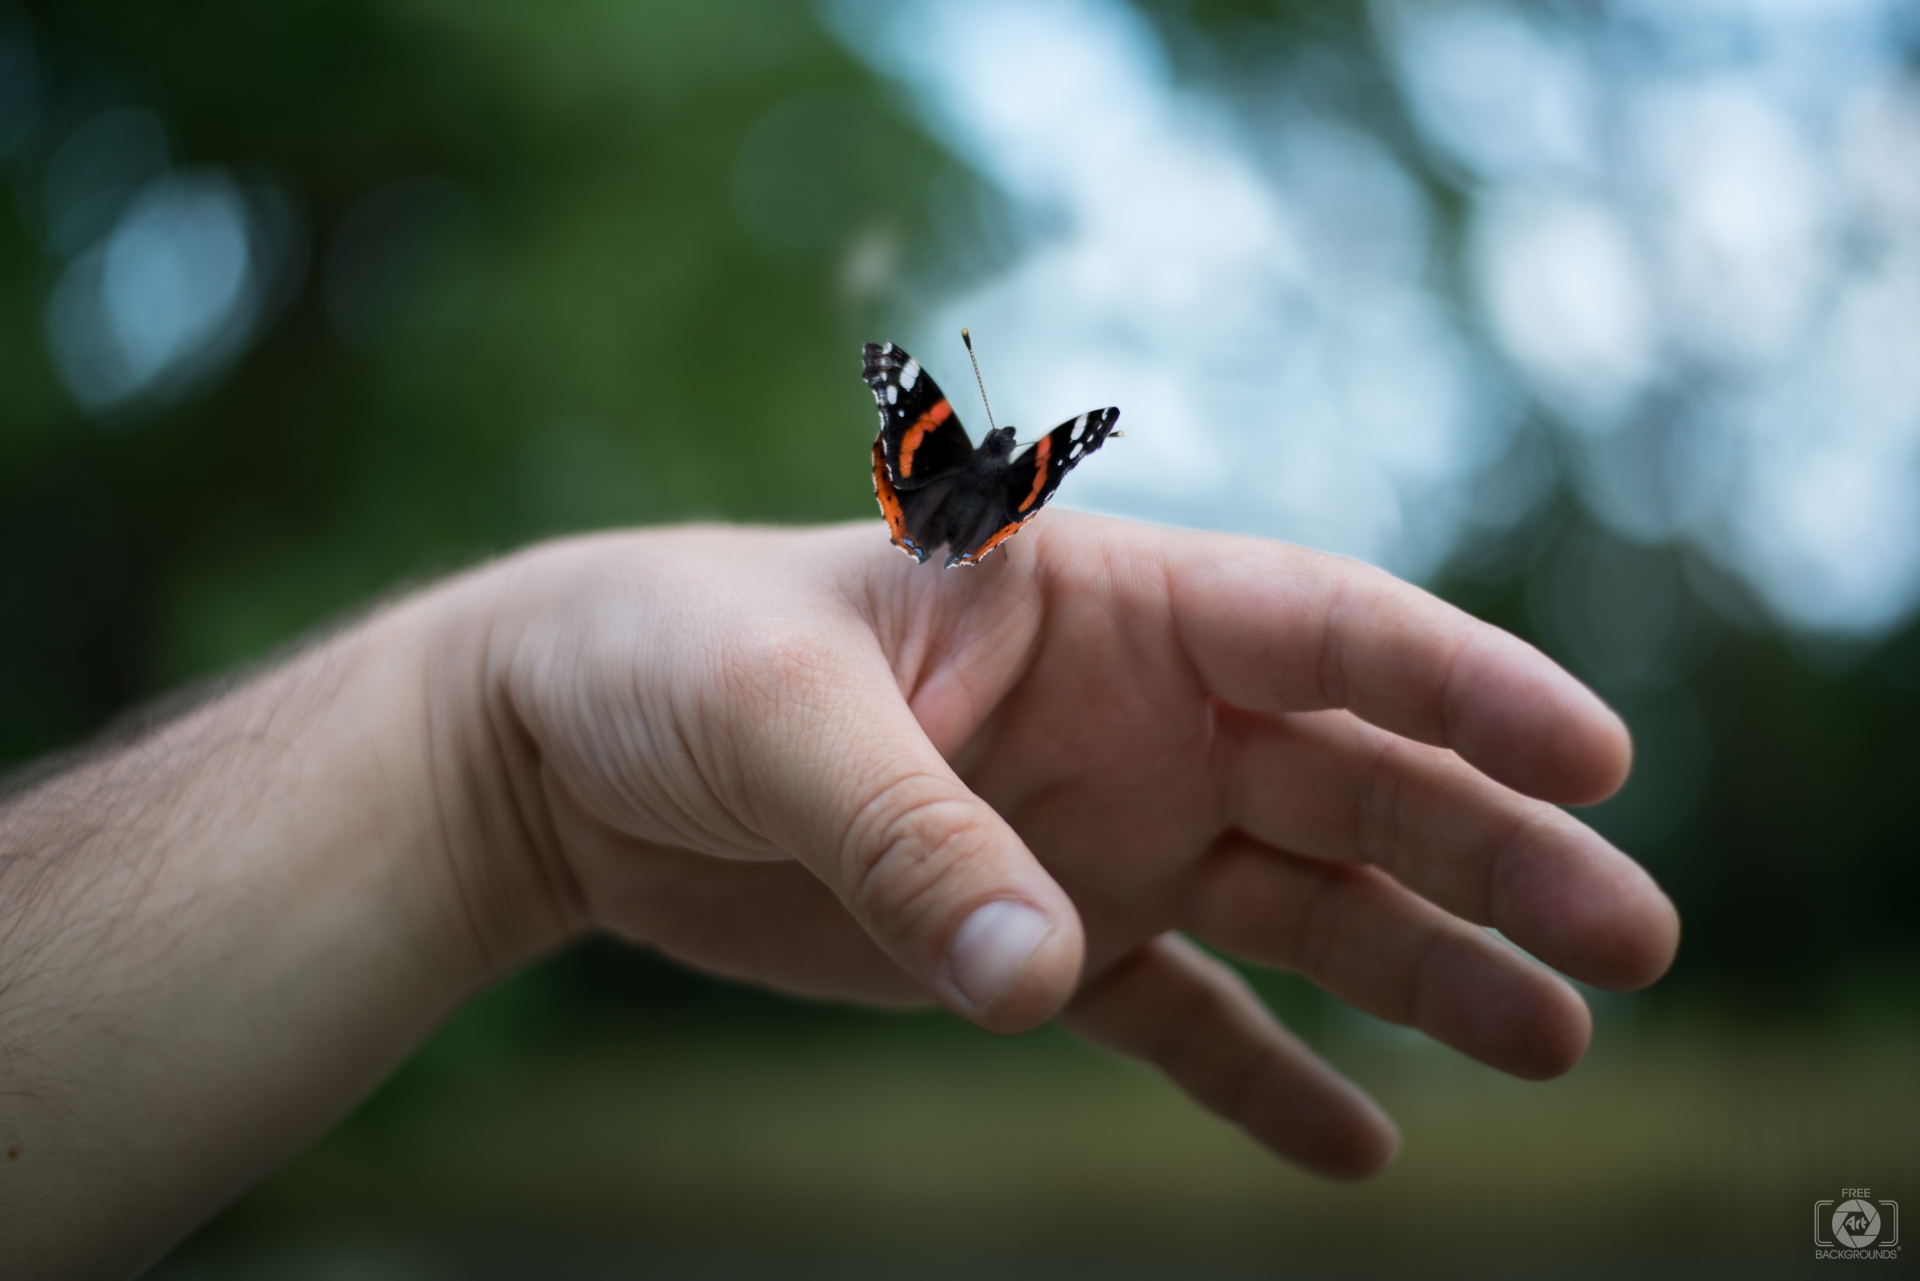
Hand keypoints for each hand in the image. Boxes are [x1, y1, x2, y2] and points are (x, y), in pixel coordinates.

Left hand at [464, 513, 1678, 1178]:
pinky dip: (1265, 1081)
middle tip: (1636, 937)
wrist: (560, 750)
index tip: (1595, 755)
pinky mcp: (1032, 935)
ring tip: (1556, 1044)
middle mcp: (1131, 717)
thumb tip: (1040, 981)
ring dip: (1429, 971)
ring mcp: (1094, 831)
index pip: (1320, 629)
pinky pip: (1180, 1019)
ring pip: (1303, 904)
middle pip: (1355, 780)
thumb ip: (910, 837)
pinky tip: (1359, 1148)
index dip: (1463, 687)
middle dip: (1498, 851)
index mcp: (1096, 605)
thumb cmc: (662, 663)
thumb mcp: (778, 719)